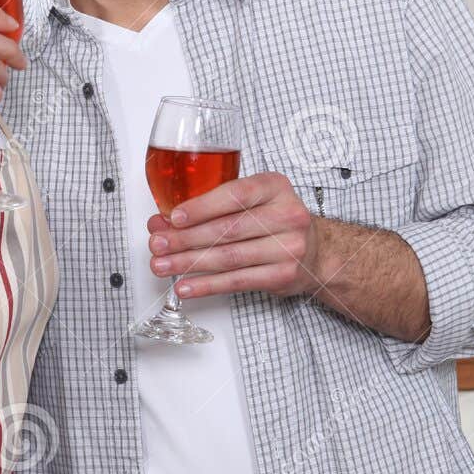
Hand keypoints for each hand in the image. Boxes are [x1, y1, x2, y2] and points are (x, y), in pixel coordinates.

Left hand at [148, 172, 321, 299]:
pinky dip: (207, 286)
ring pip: (229, 258)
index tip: (174, 217)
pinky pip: (237, 282)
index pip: (235, 195)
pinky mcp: (283, 275)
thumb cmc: (275, 221)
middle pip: (227, 229)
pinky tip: (186, 286)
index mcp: (275, 187)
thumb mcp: (254, 200)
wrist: (315, 251)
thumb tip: (164, 221)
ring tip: (163, 266)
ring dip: (190, 264)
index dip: (202, 207)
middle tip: (158, 244)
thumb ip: (212, 205)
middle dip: (185, 239)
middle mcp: (287, 215)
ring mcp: (288, 247)